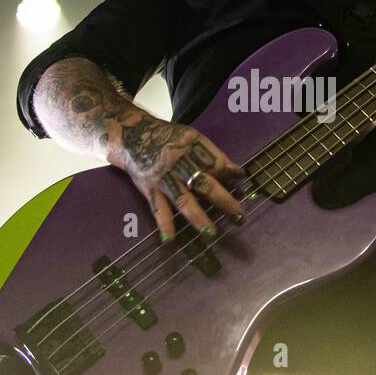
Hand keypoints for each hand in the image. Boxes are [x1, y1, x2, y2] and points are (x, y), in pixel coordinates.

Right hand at [108, 114, 246, 240]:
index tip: (242, 182)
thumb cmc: (169, 138)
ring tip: (211, 233)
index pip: (216, 163)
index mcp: (192, 146)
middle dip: (223, 201)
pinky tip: (170, 240)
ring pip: (183, 200)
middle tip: (239, 216)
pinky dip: (164, 224)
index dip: (230, 173)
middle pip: (204, 183)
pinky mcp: (150, 188)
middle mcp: (179, 162)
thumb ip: (213, 155)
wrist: (133, 134)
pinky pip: (157, 208)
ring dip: (198, 217)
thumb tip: (238, 173)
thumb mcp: (192, 137)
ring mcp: (164, 177)